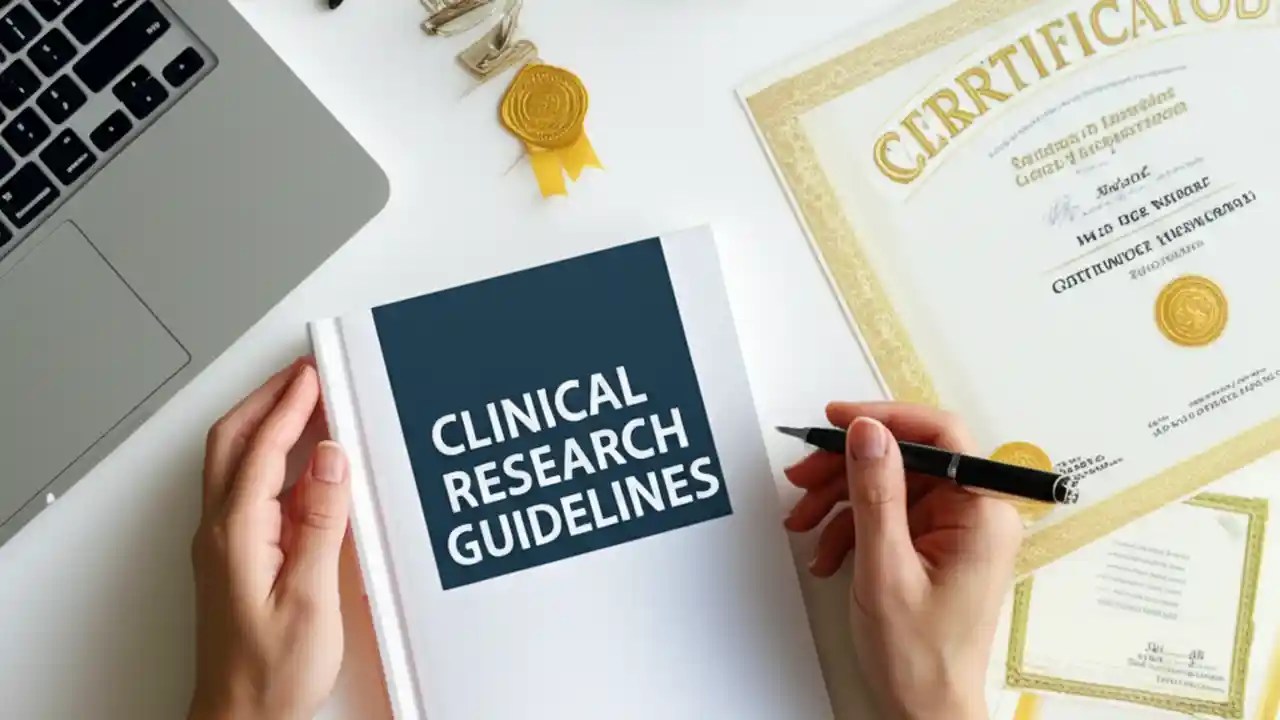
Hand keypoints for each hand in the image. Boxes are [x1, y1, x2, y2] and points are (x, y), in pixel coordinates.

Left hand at [189, 359, 350, 719]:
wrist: (240, 719)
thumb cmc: (270, 673)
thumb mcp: (309, 597)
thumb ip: (321, 522)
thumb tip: (330, 458)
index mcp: (236, 534)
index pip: (261, 449)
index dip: (289, 406)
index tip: (314, 375)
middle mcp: (220, 530)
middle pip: (233, 441)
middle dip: (268, 398)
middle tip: (305, 373)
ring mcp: (224, 541)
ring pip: (236, 461)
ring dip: (267, 423)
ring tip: (306, 401)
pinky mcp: (235, 555)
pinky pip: (249, 488)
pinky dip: (273, 457)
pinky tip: (304, 462)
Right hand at [784, 403, 1021, 719]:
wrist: (925, 711)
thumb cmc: (920, 658)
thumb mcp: (885, 569)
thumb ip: (876, 494)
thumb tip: (867, 432)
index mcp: (981, 513)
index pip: (941, 434)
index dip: (886, 418)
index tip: (838, 420)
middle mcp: (974, 514)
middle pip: (906, 458)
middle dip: (847, 467)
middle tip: (802, 478)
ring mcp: (952, 530)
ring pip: (888, 485)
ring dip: (839, 500)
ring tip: (803, 523)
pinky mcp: (932, 545)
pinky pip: (886, 514)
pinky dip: (849, 527)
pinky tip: (826, 553)